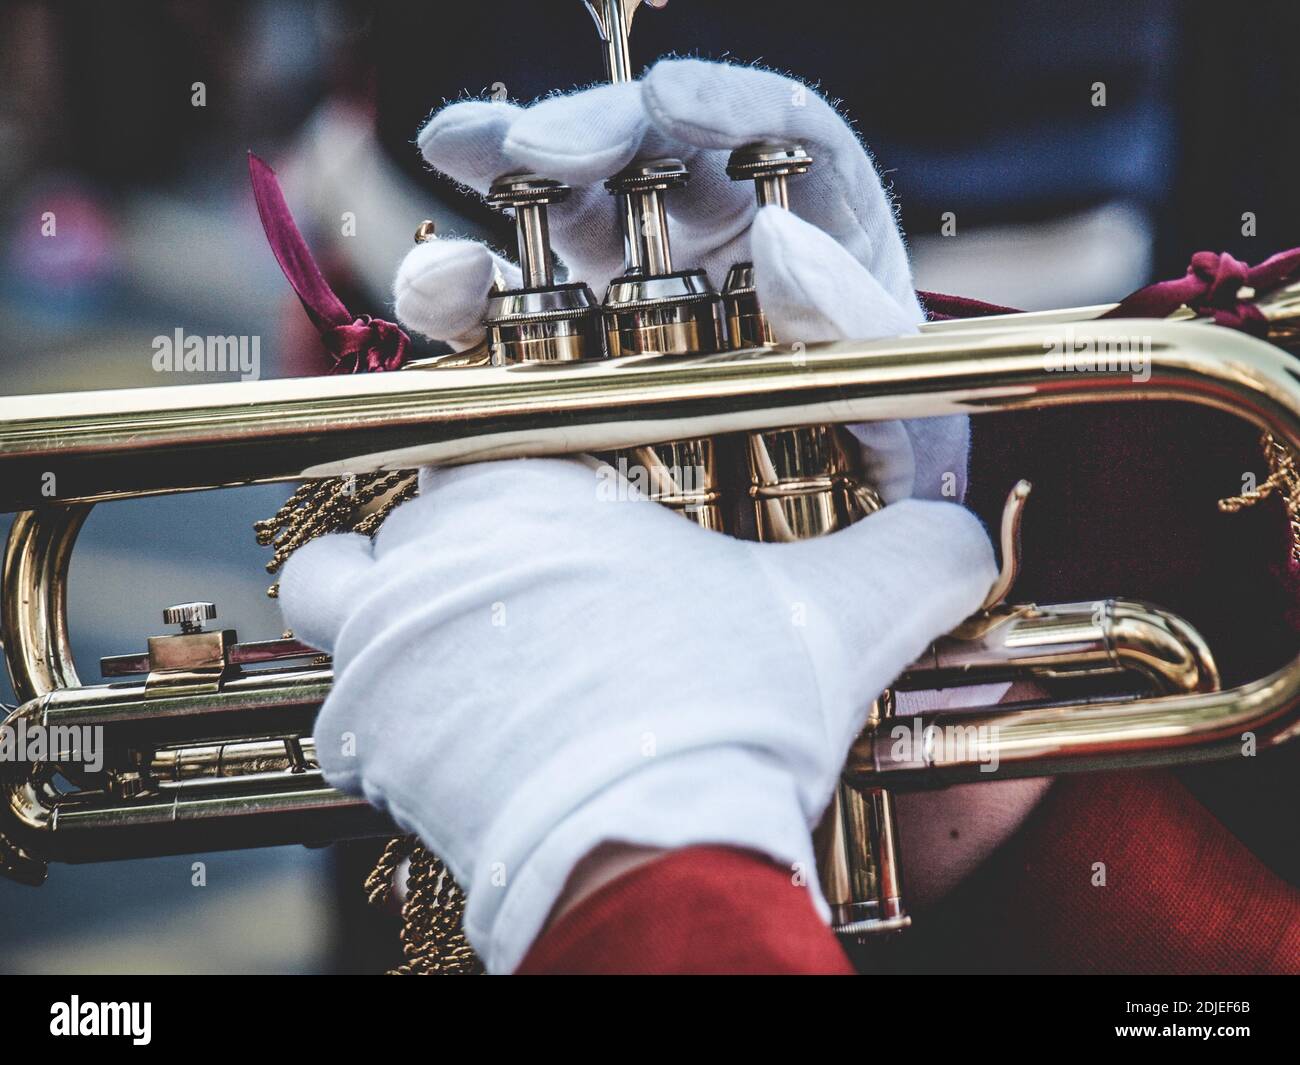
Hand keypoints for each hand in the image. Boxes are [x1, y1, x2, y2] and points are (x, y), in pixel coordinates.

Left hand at [279, 459, 995, 971]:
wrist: (650, 847)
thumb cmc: (727, 713)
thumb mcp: (838, 617)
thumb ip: (911, 556)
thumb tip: (967, 538)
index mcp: (529, 489)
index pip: (485, 438)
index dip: (517, 478)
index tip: (553, 520)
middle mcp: (434, 552)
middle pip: (401, 513)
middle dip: (444, 544)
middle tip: (512, 590)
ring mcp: (384, 645)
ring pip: (330, 590)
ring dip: (368, 607)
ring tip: (442, 644)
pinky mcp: (371, 744)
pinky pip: (340, 706)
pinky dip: (377, 712)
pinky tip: (447, 734)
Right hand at [397, 58, 966, 502]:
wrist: (832, 535)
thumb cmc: (886, 453)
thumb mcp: (894, 394)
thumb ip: (853, 318)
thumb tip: (779, 240)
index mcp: (819, 225)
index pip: (779, 131)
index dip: (726, 103)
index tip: (670, 101)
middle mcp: (723, 237)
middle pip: (656, 150)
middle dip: (593, 131)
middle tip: (537, 148)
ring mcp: (642, 282)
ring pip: (572, 203)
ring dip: (507, 169)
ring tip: (457, 151)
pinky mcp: (577, 341)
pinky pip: (516, 301)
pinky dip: (472, 289)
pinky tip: (442, 291)